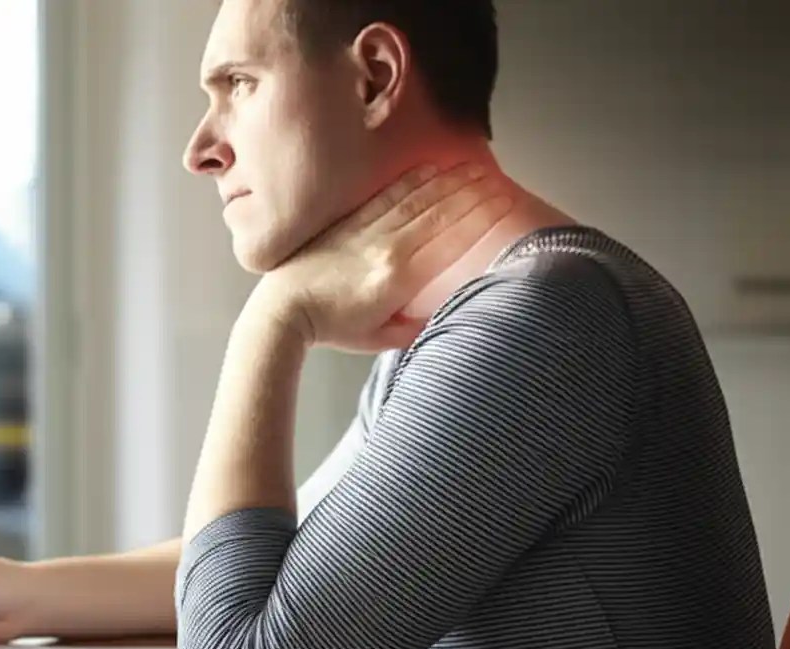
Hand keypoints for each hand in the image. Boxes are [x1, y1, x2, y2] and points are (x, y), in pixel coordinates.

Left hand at [253, 163, 513, 352]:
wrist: (284, 310)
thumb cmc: (333, 328)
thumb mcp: (382, 339)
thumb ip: (417, 324)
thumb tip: (442, 310)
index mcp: (399, 278)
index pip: (451, 239)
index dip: (482, 217)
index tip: (505, 201)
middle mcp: (388, 248)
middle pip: (440, 212)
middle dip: (473, 193)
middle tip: (499, 180)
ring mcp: (368, 230)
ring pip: (417, 198)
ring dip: (449, 181)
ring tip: (475, 169)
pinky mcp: (350, 220)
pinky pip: (388, 194)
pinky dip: (413, 179)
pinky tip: (432, 168)